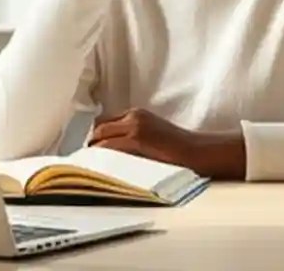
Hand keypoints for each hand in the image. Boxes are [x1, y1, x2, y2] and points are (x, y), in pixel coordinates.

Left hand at [87, 108, 246, 179]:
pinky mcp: (136, 141)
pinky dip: (100, 159)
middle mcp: (133, 116)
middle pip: (99, 129)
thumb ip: (132, 136)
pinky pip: (108, 149)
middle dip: (91, 146)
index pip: (105, 122)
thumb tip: (109, 149)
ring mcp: (134, 128)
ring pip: (100, 139)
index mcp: (137, 113)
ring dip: (92, 154)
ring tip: (87, 169)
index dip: (96, 138)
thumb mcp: (152, 134)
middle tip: (85, 163)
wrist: (198, 152)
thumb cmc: (178, 149)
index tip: (91, 152)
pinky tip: (98, 170)